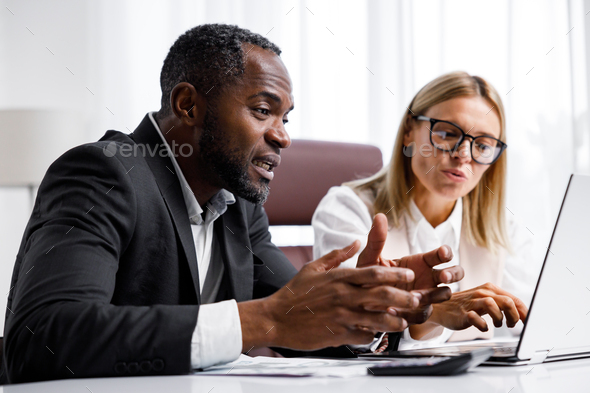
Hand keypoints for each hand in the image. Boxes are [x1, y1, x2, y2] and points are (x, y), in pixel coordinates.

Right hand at [238, 241, 422, 350]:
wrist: (275, 318)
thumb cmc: (294, 293)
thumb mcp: (313, 268)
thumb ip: (337, 255)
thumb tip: (356, 241)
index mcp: (338, 278)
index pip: (373, 273)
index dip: (395, 274)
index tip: (409, 275)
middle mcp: (342, 296)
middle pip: (381, 295)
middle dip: (403, 297)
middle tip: (416, 299)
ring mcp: (341, 317)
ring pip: (377, 319)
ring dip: (394, 320)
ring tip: (403, 321)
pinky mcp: (338, 334)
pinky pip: (364, 335)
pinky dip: (373, 334)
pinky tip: (378, 333)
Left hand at [355, 213, 463, 323]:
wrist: (360, 299)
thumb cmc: (370, 275)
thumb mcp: (370, 257)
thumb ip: (376, 239)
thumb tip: (379, 216)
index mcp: (421, 262)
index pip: (441, 255)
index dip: (445, 252)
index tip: (443, 253)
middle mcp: (428, 278)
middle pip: (454, 274)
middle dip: (452, 274)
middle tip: (443, 276)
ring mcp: (425, 296)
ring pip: (444, 295)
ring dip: (434, 295)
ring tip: (416, 295)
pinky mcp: (416, 313)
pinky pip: (422, 314)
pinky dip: (409, 312)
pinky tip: (392, 309)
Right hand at [429, 282, 527, 331]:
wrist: (441, 307)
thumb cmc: (466, 305)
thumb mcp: (485, 300)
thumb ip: (501, 304)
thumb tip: (521, 313)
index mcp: (489, 289)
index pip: (513, 298)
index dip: (524, 311)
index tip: (527, 321)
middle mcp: (482, 293)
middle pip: (507, 301)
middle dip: (515, 315)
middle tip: (512, 324)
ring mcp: (472, 303)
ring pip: (493, 305)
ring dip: (500, 319)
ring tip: (498, 324)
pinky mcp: (463, 313)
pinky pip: (477, 319)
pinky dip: (483, 326)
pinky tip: (483, 327)